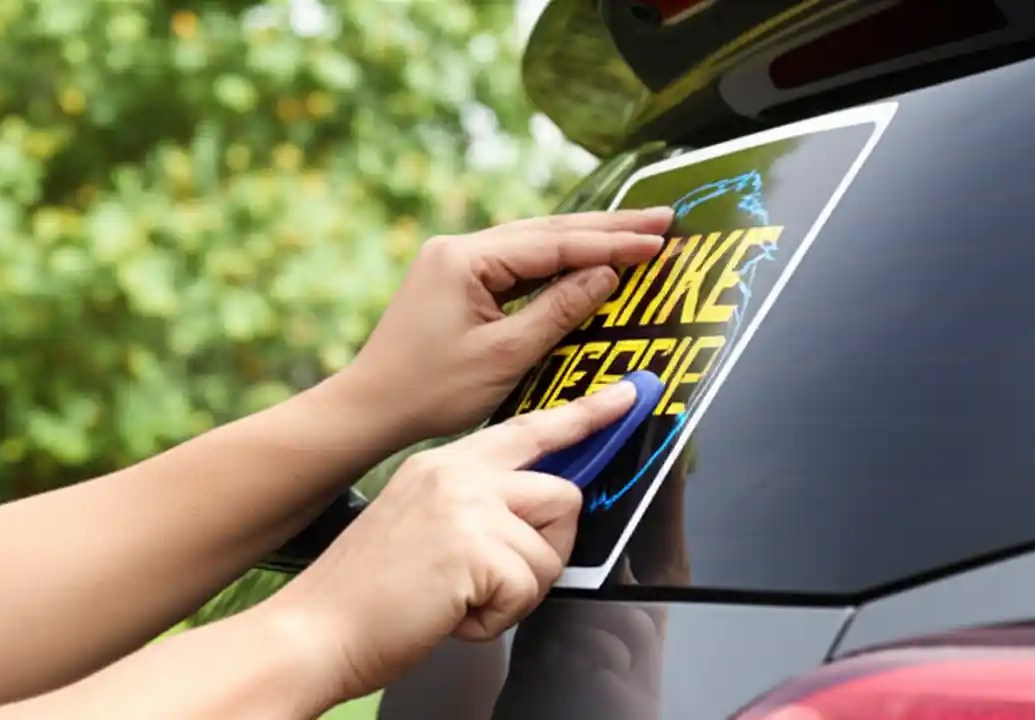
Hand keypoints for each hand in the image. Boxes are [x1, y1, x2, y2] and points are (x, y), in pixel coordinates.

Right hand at [258, 380, 638, 700]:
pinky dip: (496, 619)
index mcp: (446, 464)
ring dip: (518, 590)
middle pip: (564, 493)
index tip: (628, 397)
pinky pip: (528, 590)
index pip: (531, 429)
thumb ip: (475, 507)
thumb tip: (535, 518)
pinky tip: (451, 614)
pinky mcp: (475, 547)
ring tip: (462, 598)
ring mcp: (468, 506)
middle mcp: (459, 473)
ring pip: (551, 550)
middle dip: (550, 545)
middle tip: (502, 576)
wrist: (314, 629)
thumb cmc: (367, 592)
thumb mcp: (422, 524)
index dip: (586, 416)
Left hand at [344, 208, 670, 441]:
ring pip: (534, 243)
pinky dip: (557, 261)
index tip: (658, 240)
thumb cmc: (431, 389)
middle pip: (547, 231)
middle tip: (663, 218)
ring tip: (638, 231)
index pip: (554, 244)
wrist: (371, 407)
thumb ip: (559, 310)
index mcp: (466, 259)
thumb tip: (607, 275)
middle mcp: (459, 248)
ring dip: (586, 240)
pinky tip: (588, 257)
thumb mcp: (505, 355)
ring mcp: (456, 261)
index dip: (611, 243)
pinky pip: (518, 263)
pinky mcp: (457, 279)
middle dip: (609, 227)